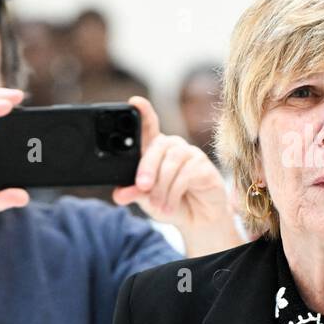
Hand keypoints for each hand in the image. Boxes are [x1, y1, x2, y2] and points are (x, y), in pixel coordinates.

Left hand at [112, 96, 237, 254]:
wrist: (198, 221)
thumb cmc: (172, 203)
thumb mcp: (147, 201)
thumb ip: (133, 193)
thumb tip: (119, 194)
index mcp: (156, 150)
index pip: (149, 126)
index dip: (143, 112)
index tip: (134, 102)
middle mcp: (174, 147)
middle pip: (158, 145)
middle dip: (147, 166)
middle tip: (142, 186)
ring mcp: (191, 155)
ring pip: (172, 162)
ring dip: (162, 185)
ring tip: (158, 204)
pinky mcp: (204, 167)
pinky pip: (186, 174)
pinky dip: (174, 193)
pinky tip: (170, 205)